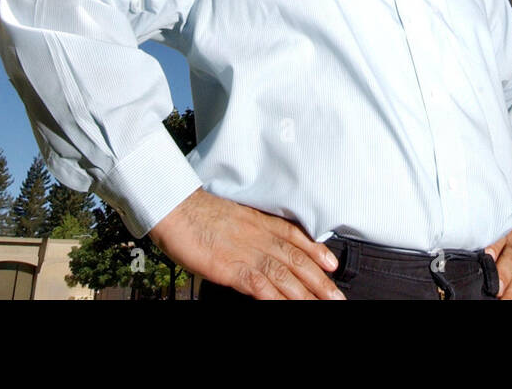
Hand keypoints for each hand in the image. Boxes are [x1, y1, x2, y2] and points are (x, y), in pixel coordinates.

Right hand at [148, 188, 345, 299]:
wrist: (173, 206)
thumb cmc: (195, 212)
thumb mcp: (230, 216)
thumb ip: (247, 230)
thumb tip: (256, 244)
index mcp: (258, 222)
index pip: (295, 237)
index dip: (316, 251)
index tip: (333, 263)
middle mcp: (258, 237)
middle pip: (297, 260)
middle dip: (320, 281)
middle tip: (338, 296)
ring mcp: (247, 252)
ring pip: (285, 275)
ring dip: (307, 294)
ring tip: (324, 305)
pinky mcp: (231, 268)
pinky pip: (261, 286)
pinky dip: (277, 298)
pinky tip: (287, 305)